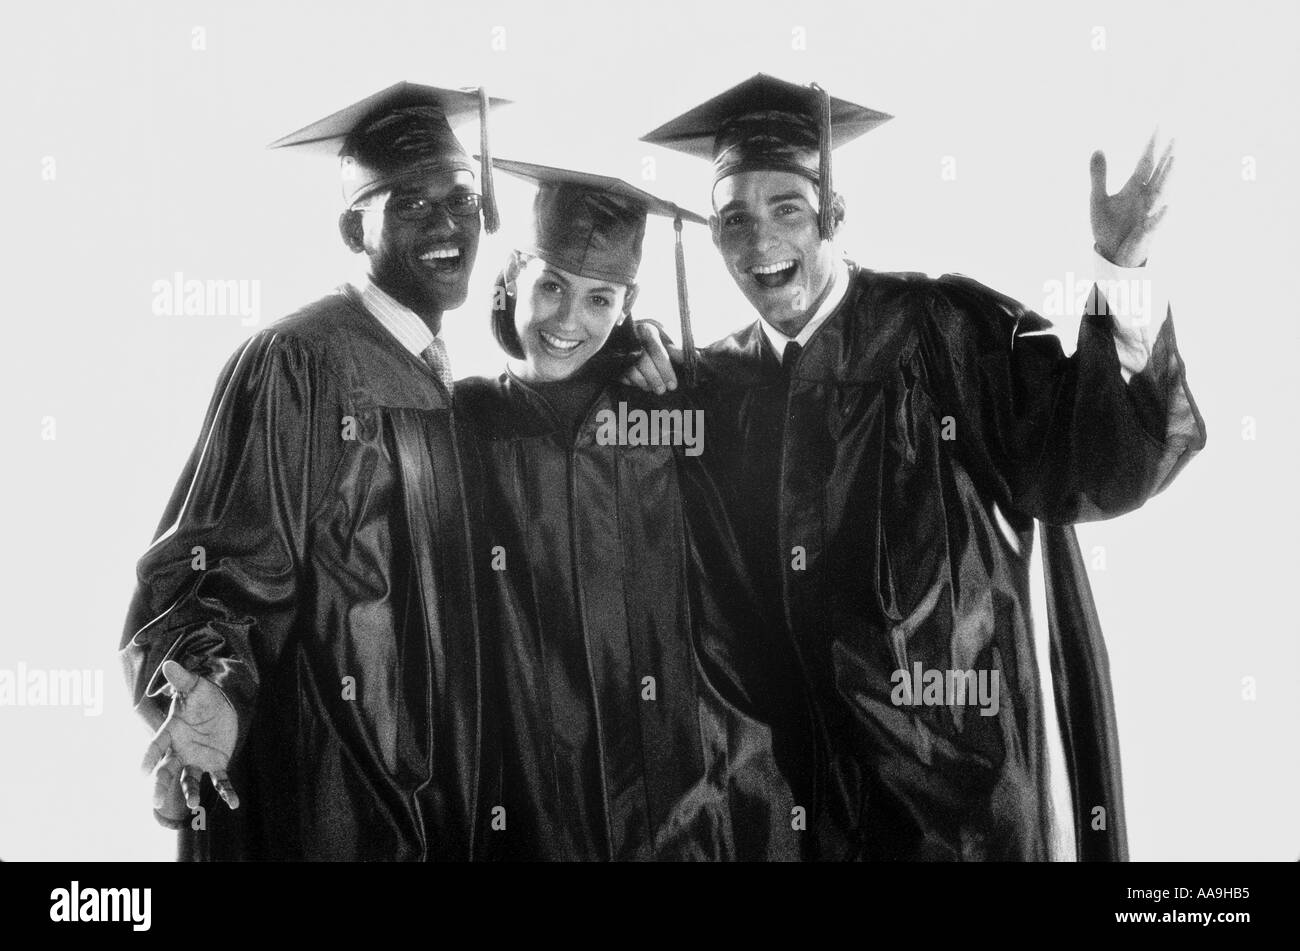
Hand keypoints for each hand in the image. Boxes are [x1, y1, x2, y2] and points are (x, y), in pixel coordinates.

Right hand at [142, 660, 239, 822]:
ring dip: (191, 792)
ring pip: (190, 780)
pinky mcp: (215, 764)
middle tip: (154, 800)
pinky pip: (220, 780)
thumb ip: (182, 680)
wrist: (223, 705)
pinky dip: (226, 792)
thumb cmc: (204, 696)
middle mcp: (180, 750)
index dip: (149, 758)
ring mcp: (197, 759)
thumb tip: (170, 664)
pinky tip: (234, 803)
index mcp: (171, 732)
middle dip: (160, 784)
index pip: (156, 747)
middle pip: (167, 770)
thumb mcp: (195, 687)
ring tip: (193, 804)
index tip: (141, 772)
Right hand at [620, 321, 679, 393]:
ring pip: (631, 369)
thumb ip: (681, 352)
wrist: (633, 340)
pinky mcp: (614, 360)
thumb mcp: (670, 343)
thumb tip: (696, 358)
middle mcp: (633, 337)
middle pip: (643, 361)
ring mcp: (621, 349)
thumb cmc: (657, 343)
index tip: (673, 385)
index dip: (665, 369)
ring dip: (644, 382)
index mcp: (648, 330)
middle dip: (655, 378)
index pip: (657, 350)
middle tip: (663, 390)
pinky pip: (622, 374)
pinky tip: (641, 384)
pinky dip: (632, 382)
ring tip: (653, 388)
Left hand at [1090, 130, 1173, 267]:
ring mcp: (1147, 212)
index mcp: (1134, 187)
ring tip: (1174, 161)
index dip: (1151, 145)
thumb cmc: (1109, 226)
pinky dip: (1160, 215)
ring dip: (1167, 178)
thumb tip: (1098, 148)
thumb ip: (1099, 175)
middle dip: (1165, 156)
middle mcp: (1145, 196)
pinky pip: (1154, 222)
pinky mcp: (1145, 231)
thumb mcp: (1099, 199)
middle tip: (1175, 137)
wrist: (1110, 253)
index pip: (1145, 161)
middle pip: (1157, 172)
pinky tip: (1166, 206)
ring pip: (1160, 192)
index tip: (1158, 126)